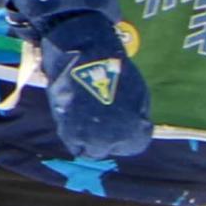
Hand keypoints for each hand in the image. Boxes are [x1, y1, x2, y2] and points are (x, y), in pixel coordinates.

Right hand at [31, 10, 154, 161]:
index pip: (133, 146)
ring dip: (89, 139)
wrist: (85, 56)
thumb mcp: (138, 96)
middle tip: (101, 123)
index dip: (126, 135)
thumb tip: (131, 125)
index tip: (120, 124)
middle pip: (109, 150)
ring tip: (86, 123)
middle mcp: (113, 141)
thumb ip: (136, 116)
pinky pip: (73, 143)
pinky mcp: (66, 130)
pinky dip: (74, 134)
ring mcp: (88, 138)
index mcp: (135, 132)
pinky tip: (74, 120)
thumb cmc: (116, 71)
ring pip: (90, 150)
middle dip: (107, 140)